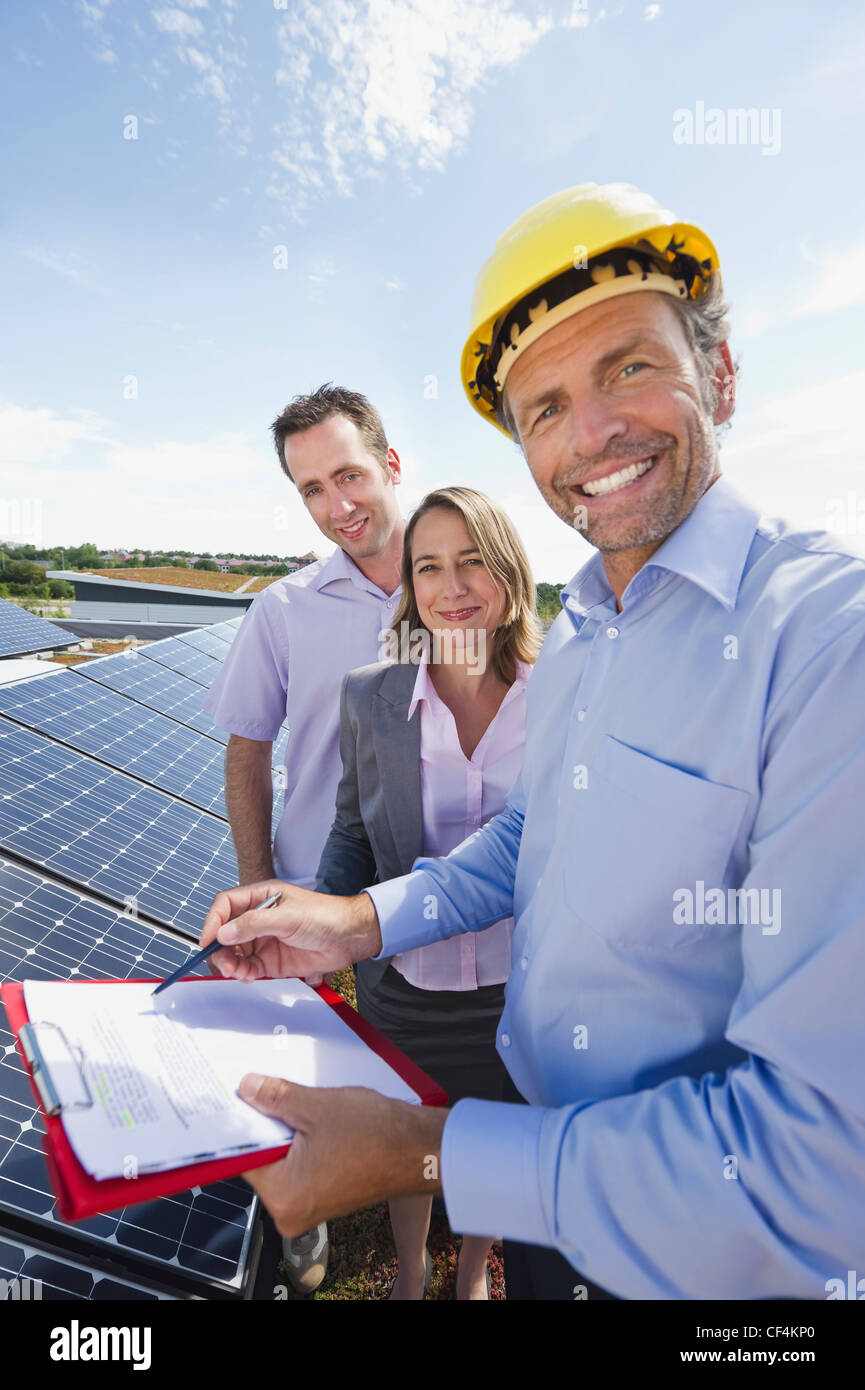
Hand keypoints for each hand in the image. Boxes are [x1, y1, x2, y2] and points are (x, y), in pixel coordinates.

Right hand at [199, 879, 380, 982]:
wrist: (350, 938)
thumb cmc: (325, 916)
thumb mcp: (288, 916)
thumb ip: (254, 924)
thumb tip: (224, 932)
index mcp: (261, 897)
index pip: (226, 905)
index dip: (213, 920)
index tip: (208, 939)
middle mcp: (259, 919)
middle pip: (226, 932)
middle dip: (219, 948)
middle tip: (222, 962)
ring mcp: (264, 940)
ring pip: (234, 953)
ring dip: (229, 963)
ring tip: (235, 971)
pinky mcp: (271, 961)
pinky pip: (248, 968)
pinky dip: (242, 973)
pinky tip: (245, 976)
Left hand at [237, 1074, 447, 1235]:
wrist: (421, 1151)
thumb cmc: (377, 1134)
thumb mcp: (317, 1106)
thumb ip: (276, 1097)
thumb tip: (246, 1088)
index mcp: (283, 1196)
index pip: (242, 1155)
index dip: (240, 1120)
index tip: (236, 1095)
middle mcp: (290, 1212)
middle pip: (260, 1158)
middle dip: (265, 1122)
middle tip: (264, 1087)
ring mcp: (307, 1208)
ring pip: (281, 1159)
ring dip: (286, 1129)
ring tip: (295, 1099)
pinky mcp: (323, 1197)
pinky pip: (298, 1165)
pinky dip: (301, 1140)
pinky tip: (311, 1116)